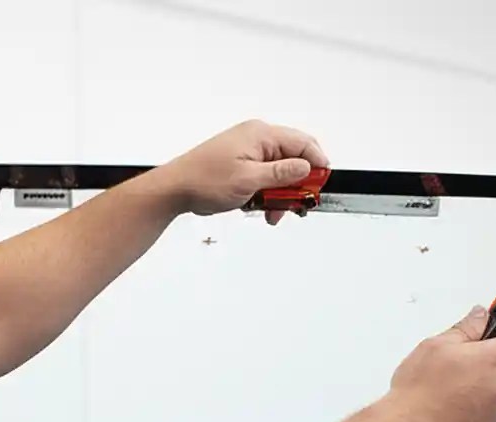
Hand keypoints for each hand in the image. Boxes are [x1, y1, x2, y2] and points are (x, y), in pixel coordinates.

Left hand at [159, 119, 329, 224]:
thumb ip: (282, 174)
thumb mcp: (249, 180)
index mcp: (261, 134)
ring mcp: (248, 150)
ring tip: (272, 211)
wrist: (175, 189)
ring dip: (281, 193)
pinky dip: (267, 192)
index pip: (303, 144)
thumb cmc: (203, 180)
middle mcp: (256, 138)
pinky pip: (265, 176)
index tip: (320, 186)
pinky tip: (260, 206)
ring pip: (280, 171)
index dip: (317, 165)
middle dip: (297, 184)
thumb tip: (306, 167)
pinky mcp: (241, 163)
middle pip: (294, 158)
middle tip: (295, 205)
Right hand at [384, 306, 495, 421]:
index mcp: (492, 359)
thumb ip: (466, 329)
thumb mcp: (435, 346)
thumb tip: (482, 315)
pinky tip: (451, 408)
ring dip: (485, 388)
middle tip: (464, 367)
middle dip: (495, 365)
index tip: (493, 342)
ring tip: (452, 390)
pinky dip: (476, 408)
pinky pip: (489, 412)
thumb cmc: (418, 387)